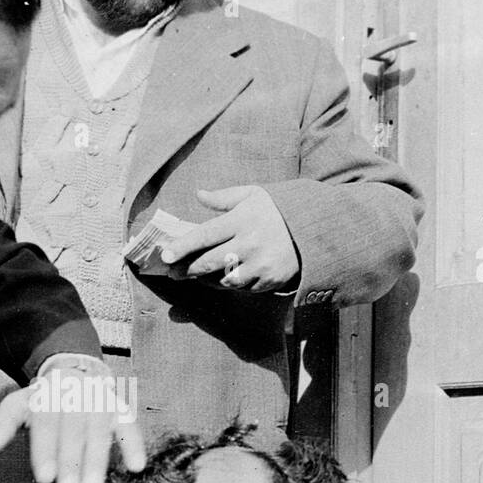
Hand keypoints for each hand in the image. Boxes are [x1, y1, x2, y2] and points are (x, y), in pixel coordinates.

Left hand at [0, 356, 145, 482]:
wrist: (74, 375)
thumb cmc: (43, 401)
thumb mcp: (20, 405)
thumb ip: (6, 421)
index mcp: (49, 389)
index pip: (46, 419)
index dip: (45, 449)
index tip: (44, 479)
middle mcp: (77, 391)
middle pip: (74, 426)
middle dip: (71, 460)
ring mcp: (101, 399)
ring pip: (101, 429)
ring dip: (97, 460)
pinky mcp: (120, 409)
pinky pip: (130, 426)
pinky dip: (134, 445)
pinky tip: (136, 467)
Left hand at [162, 186, 299, 290]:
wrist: (318, 228)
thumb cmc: (280, 208)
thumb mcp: (254, 194)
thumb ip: (224, 197)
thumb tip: (198, 195)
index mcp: (242, 219)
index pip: (204, 235)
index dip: (182, 247)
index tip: (165, 256)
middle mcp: (250, 243)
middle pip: (208, 262)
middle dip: (187, 270)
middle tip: (173, 273)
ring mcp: (261, 264)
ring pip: (224, 280)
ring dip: (209, 280)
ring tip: (200, 276)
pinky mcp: (271, 280)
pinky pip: (243, 288)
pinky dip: (233, 284)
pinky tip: (227, 278)